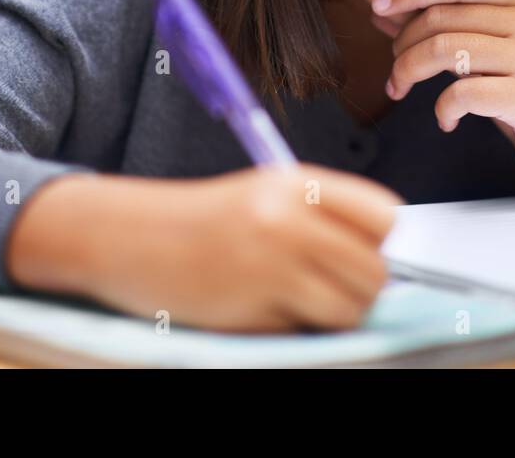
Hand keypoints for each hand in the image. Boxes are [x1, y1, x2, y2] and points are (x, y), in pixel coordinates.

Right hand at [13, 167, 402, 332]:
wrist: (130, 237)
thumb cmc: (205, 218)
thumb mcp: (267, 194)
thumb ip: (322, 215)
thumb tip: (380, 258)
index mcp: (297, 183)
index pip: (384, 215)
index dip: (379, 241)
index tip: (361, 249)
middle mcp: (289, 219)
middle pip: (374, 272)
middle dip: (361, 288)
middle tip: (332, 286)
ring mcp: (270, 265)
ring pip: (349, 309)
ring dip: (334, 315)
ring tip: (301, 301)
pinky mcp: (251, 309)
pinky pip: (303, 330)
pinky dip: (291, 328)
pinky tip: (262, 308)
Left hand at [370, 0, 514, 189]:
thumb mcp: (492, 56)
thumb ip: (450, 33)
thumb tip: (387, 17)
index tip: (380, 7)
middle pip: (442, 17)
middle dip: (403, 43)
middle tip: (395, 71)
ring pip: (445, 50)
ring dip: (408, 72)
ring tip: (403, 90)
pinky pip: (462, 93)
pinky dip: (441, 109)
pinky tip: (446, 120)